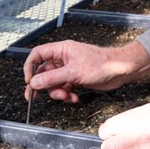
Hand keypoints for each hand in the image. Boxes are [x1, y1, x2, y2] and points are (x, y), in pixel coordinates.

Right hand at [22, 40, 149, 103]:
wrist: (120, 70)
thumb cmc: (101, 64)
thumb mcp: (73, 72)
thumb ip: (52, 78)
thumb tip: (34, 82)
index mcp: (61, 50)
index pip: (37, 55)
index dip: (30, 67)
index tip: (29, 81)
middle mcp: (63, 59)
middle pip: (44, 72)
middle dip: (43, 86)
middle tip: (34, 98)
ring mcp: (69, 69)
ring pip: (54, 83)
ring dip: (58, 92)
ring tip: (67, 96)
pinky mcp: (76, 79)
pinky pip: (64, 88)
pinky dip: (67, 94)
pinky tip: (75, 97)